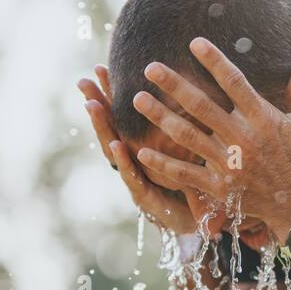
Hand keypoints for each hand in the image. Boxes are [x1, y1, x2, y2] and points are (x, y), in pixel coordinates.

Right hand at [78, 66, 196, 235]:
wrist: (205, 222)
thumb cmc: (200, 183)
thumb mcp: (199, 147)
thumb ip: (197, 122)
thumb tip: (206, 86)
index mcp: (147, 144)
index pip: (126, 115)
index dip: (113, 93)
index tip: (101, 67)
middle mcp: (138, 160)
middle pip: (113, 127)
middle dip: (98, 103)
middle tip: (84, 81)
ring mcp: (139, 178)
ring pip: (116, 151)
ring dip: (104, 127)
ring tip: (91, 105)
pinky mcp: (148, 199)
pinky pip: (134, 177)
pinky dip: (125, 161)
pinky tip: (118, 144)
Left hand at [130, 39, 290, 243]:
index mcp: (264, 120)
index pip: (234, 83)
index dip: (214, 61)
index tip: (194, 43)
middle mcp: (243, 140)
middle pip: (201, 107)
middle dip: (173, 85)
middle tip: (149, 67)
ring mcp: (230, 165)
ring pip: (187, 137)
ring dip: (160, 117)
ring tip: (137, 99)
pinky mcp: (221, 188)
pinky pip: (186, 175)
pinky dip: (163, 164)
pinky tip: (141, 150)